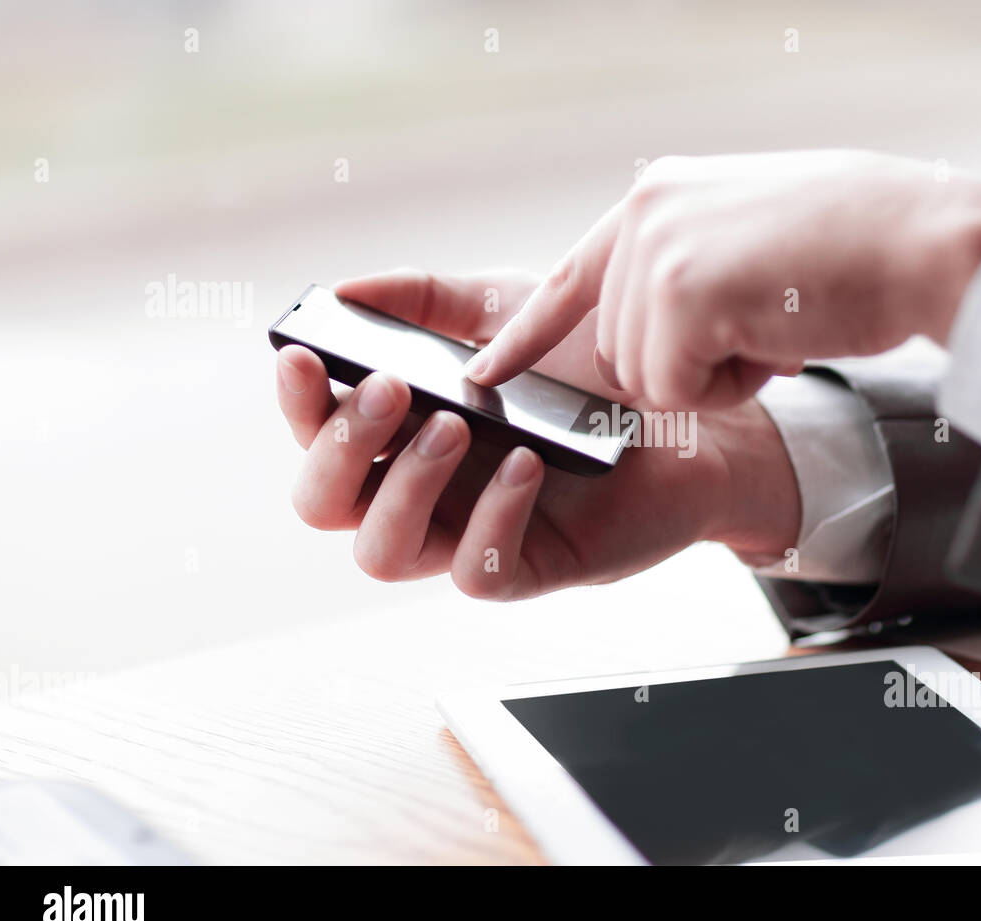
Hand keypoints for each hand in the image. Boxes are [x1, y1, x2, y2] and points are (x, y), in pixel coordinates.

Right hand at [275, 269, 799, 597]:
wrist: (683, 415)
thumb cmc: (583, 369)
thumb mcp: (506, 313)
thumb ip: (426, 300)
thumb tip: (344, 289)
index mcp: (399, 433)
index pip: (316, 432)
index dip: (298, 402)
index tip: (305, 355)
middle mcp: (419, 490)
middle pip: (325, 502)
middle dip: (342, 447)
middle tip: (393, 389)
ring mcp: (466, 532)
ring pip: (382, 552)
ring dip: (405, 488)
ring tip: (457, 425)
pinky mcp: (527, 566)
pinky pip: (477, 571)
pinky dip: (491, 518)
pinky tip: (527, 462)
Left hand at [464, 150, 980, 408]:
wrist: (927, 238)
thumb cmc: (857, 247)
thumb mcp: (747, 238)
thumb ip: (684, 269)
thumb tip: (652, 334)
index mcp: (659, 196)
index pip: (570, 279)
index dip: (527, 335)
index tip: (486, 373)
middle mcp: (644, 214)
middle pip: (616, 351)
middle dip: (685, 368)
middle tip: (758, 331)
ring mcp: (657, 250)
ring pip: (646, 380)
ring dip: (714, 381)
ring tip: (775, 328)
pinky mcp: (679, 293)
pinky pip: (677, 392)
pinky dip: (732, 391)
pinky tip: (778, 342)